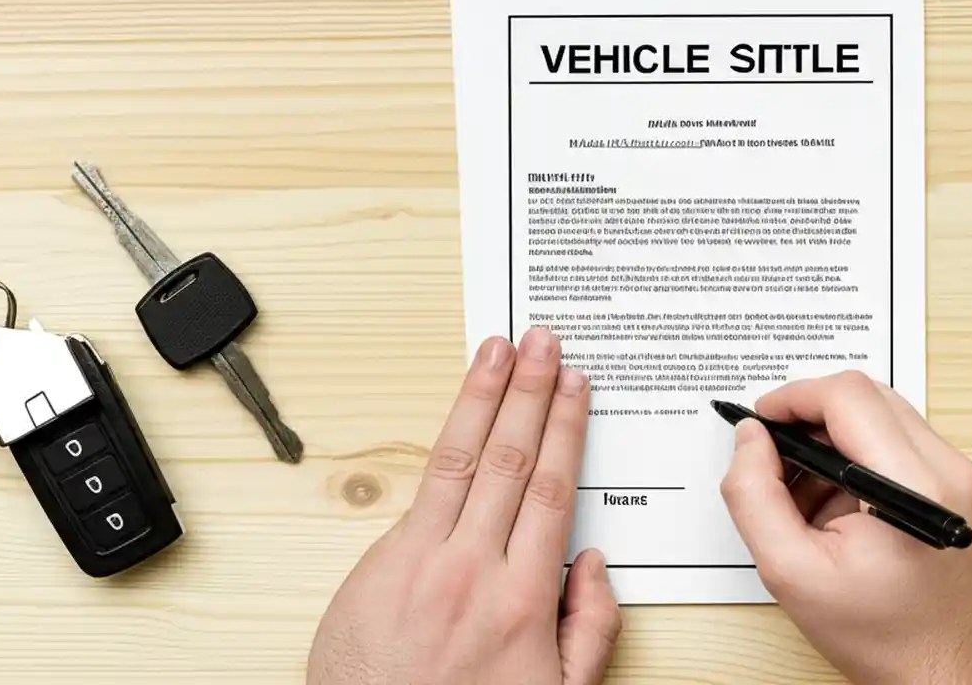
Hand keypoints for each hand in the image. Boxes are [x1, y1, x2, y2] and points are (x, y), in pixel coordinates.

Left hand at [307, 329, 619, 684]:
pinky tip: (456, 416)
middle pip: (510, 459)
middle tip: (541, 342)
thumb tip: (592, 563)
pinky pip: (420, 493)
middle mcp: (473, 569)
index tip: (573, 386)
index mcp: (524, 599)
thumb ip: (587, 629)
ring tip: (496, 351)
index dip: (563, 427)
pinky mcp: (379, 566)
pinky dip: (442, 446)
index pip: (551, 488)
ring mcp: (420, 562)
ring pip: (460, 460)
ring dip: (480, 397)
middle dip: (528, 391)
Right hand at [722, 371, 971, 684]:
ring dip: (830, 440)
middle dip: (808, 417)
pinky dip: (855, 458)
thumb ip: (754, 494)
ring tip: (804, 496)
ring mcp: (959, 478)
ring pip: (880, 414)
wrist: (946, 676)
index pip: (847, 396)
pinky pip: (897, 442)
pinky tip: (834, 507)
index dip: (791, 397)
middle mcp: (947, 472)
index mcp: (911, 486)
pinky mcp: (959, 488)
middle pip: (865, 395)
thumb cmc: (882, 637)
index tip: (759, 421)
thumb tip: (749, 439)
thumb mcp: (789, 570)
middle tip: (774, 459)